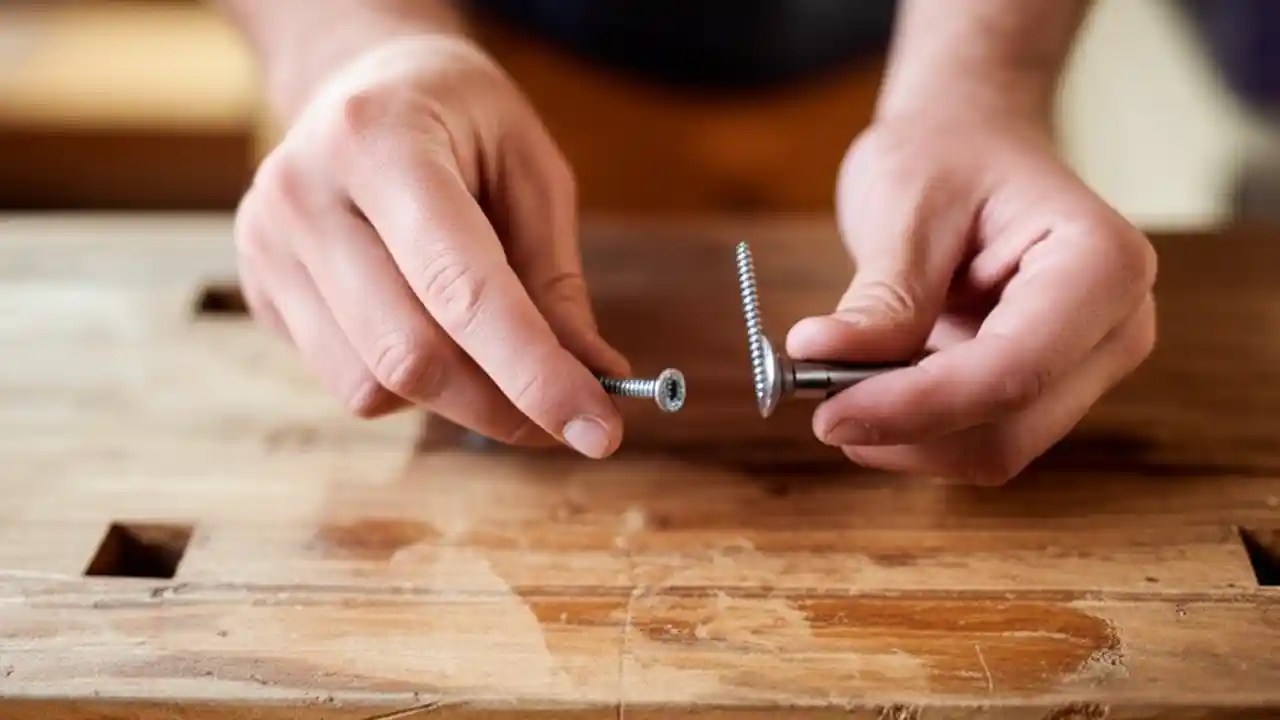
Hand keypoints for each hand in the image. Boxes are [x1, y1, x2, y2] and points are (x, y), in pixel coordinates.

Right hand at [233, 36, 628, 457]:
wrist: (359, 82)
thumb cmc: (460, 120)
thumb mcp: (531, 170)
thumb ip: (555, 278)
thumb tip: (593, 375)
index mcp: (381, 142)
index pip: (462, 289)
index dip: (534, 374)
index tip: (599, 431)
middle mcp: (305, 194)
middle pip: (411, 353)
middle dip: (503, 406)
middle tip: (569, 418)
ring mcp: (267, 247)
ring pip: (374, 386)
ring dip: (458, 401)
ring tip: (496, 359)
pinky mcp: (257, 291)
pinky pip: (346, 383)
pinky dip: (410, 387)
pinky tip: (431, 333)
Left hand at [788, 115, 1156, 483]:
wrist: (973, 139)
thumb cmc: (948, 151)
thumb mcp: (906, 206)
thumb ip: (880, 295)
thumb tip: (822, 358)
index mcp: (1101, 265)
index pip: (1013, 371)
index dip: (916, 406)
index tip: (829, 412)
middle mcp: (1113, 329)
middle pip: (1008, 429)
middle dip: (907, 428)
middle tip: (818, 398)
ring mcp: (1084, 369)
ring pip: (991, 451)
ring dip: (906, 436)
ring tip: (847, 373)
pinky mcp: (1046, 392)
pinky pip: (977, 440)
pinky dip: (915, 428)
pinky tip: (878, 379)